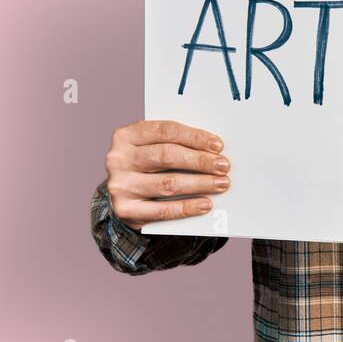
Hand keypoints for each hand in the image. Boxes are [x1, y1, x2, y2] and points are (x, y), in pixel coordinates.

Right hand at [103, 120, 229, 230]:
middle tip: (224, 165)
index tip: (218, 145)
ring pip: (167, 183)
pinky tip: (205, 204)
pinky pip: (162, 210)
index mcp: (126, 135)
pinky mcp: (125, 210)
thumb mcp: (153, 147)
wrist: (122, 194)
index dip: (195, 137)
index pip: (166, 131)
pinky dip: (187, 207)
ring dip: (199, 184)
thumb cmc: (147, 165)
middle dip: (200, 161)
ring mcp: (120, 185)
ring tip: (221, 183)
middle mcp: (118, 159)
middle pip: (166, 156)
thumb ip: (176, 144)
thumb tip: (214, 150)